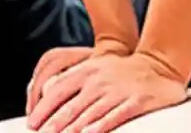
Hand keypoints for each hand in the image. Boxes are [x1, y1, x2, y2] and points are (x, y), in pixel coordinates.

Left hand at [28, 52, 187, 132]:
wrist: (158, 64)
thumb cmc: (121, 71)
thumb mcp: (94, 69)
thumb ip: (74, 82)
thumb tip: (47, 99)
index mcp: (85, 72)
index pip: (58, 91)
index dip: (44, 108)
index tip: (33, 122)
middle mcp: (98, 81)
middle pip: (71, 107)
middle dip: (54, 124)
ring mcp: (116, 92)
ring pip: (89, 114)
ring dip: (72, 129)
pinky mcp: (135, 102)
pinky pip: (114, 116)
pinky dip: (100, 127)